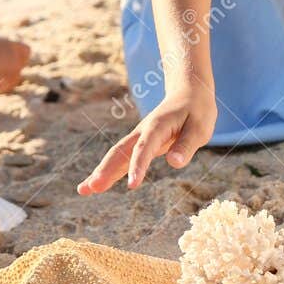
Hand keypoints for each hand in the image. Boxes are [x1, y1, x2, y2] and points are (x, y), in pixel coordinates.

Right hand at [78, 85, 215, 193]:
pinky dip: (108, 171)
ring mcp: (138, 138)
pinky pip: (121, 159)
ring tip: (83, 190)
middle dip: (105, 170)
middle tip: (91, 188)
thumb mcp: (200, 128)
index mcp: (157, 127)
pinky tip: (96, 184)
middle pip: (120, 152)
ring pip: (116, 156)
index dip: (138, 167)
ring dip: (101, 172)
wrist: (188, 93)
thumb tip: (174, 163)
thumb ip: (186, 145)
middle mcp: (142, 132)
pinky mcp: (139, 144)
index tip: (133, 186)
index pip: (145, 149)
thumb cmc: (196, 111)